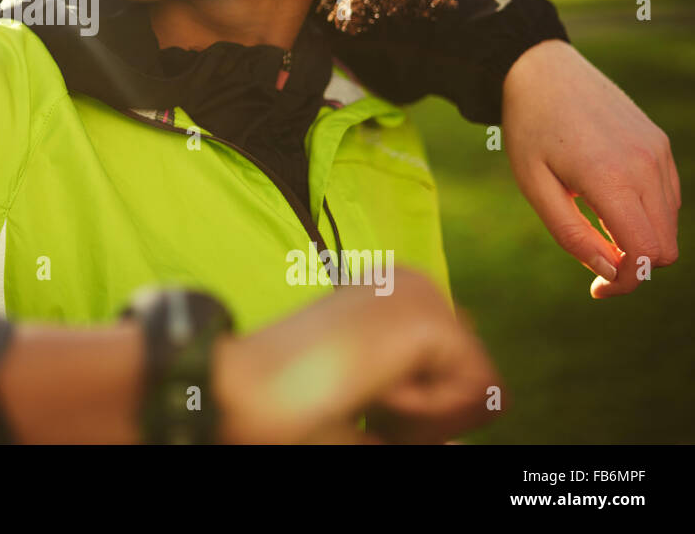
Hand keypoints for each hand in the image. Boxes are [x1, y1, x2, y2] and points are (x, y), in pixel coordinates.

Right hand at [212, 269, 500, 442]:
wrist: (243, 390)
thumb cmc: (287, 407)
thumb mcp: (371, 409)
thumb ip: (422, 415)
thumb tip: (467, 441)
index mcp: (391, 298)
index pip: (457, 368)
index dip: (423, 410)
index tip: (364, 404)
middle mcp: (411, 282)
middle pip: (475, 378)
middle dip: (429, 413)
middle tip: (364, 403)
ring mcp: (421, 290)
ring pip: (479, 386)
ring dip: (424, 414)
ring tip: (366, 393)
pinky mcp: (429, 314)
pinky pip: (476, 391)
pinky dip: (426, 411)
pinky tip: (373, 386)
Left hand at [502, 39, 679, 297]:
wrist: (542, 69)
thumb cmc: (529, 128)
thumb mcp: (534, 184)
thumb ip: (571, 233)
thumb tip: (608, 270)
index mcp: (611, 178)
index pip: (644, 253)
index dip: (626, 282)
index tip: (597, 289)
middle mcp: (645, 165)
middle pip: (665, 246)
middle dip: (634, 267)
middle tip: (596, 265)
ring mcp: (657, 152)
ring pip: (670, 224)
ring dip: (641, 240)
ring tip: (598, 232)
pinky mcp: (659, 142)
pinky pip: (668, 197)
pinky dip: (647, 214)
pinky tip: (611, 206)